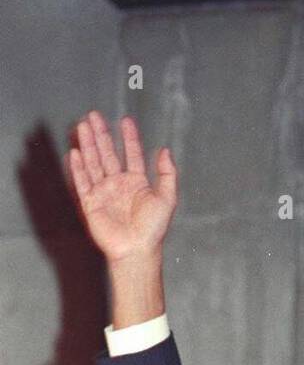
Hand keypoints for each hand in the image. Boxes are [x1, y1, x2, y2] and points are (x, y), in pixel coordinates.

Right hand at [64, 110, 176, 261]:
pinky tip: (75, 152)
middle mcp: (119, 185)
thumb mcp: (167, 198)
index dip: (129, 137)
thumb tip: (165, 150)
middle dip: (101, 134)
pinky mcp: (91, 203)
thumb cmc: (153, 229)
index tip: (126, 120)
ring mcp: (104, 193)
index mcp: (137, 183)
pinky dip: (78, 167)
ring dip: (88, 144)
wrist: (136, 250)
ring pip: (93, 163)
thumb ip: (167, 174)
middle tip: (94, 115)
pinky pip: (82, 182)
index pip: (132, 154)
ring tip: (82, 125)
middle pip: (107, 154)